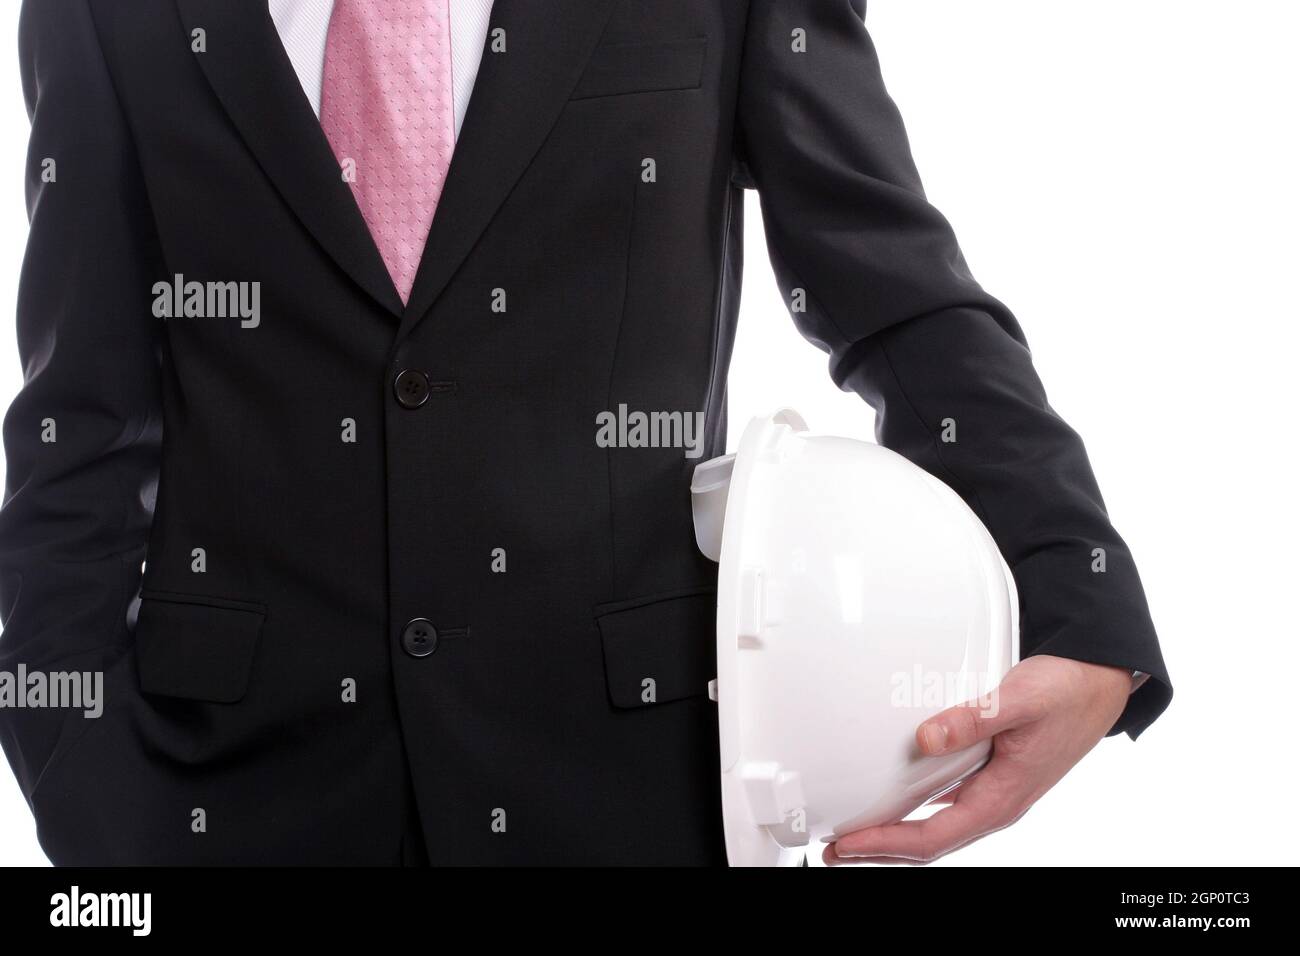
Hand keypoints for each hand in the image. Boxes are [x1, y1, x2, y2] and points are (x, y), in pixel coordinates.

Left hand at [824, 654, 1132, 864]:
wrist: (1097, 683)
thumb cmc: (1066, 693)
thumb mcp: (1020, 701)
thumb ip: (974, 719)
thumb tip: (927, 738)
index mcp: (1001, 798)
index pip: (932, 837)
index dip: (886, 845)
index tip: (847, 843)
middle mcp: (994, 802)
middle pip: (928, 842)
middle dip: (880, 849)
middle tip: (833, 849)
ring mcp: (992, 790)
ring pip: (935, 825)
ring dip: (894, 832)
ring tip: (854, 833)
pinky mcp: (990, 774)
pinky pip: (945, 802)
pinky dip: (913, 807)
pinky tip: (893, 796)